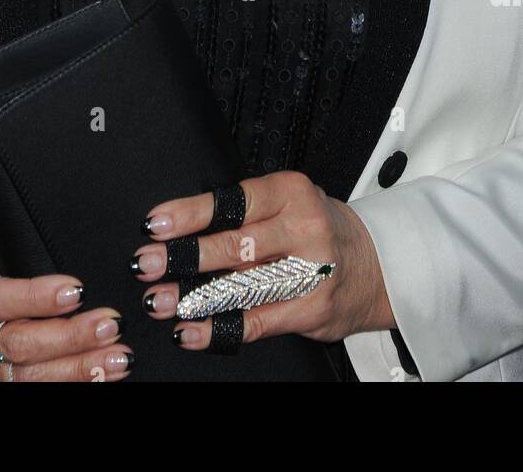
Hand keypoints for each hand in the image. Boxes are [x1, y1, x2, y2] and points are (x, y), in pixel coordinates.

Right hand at [0, 247, 133, 380]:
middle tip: (109, 325)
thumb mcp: (16, 249)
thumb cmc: (13, 265)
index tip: (78, 289)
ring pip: (28, 376)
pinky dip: (78, 382)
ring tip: (118, 355)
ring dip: (79, 368)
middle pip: (16, 343)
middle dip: (69, 337)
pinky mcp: (7, 382)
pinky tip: (107, 373)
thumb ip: (40, 249)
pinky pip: (40, 389)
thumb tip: (92, 240)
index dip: (35, 296)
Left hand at [129, 171, 395, 350]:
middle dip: (184, 257)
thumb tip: (179, 228)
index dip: (191, 213)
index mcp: (291, 191)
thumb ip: (244, 212)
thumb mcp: (288, 203)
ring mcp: (310, 270)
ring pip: (243, 285)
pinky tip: (191, 331)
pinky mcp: (311, 308)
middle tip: (146, 264)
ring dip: (194, 296)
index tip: (156, 225)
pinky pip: (257, 320)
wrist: (376, 264)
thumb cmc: (317, 229)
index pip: (233, 201)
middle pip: (235, 243)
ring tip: (159, 301)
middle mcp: (303, 227)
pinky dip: (218, 328)